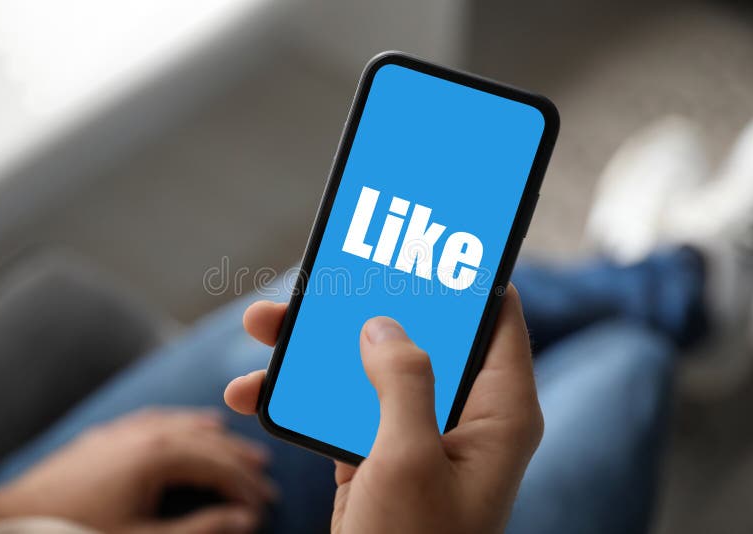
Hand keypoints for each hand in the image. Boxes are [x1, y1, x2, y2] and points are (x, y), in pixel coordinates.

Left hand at [0, 409, 276, 532]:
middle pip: (207, 440)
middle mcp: (146, 434)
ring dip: (216, 438)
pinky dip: (182, 423)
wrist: (11, 520)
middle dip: (239, 460)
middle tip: (265, 476)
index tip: (266, 504)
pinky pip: (156, 419)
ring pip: (184, 424)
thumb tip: (244, 520)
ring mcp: (124, 431)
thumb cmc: (78, 532)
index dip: (246, 486)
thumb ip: (200, 529)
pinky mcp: (107, 437)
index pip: (218, 465)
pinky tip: (190, 425)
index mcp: (158, 455)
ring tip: (239, 447)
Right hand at [225, 285, 542, 533]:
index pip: (496, 318)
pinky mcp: (376, 454)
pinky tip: (253, 391)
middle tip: (325, 272)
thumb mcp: (409, 458)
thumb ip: (402, 379)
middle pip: (418, 334)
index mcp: (499, 411)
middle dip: (365, 303)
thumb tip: (382, 325)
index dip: (466, 274)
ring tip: (262, 326)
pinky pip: (339, 407)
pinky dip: (300, 398)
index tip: (429, 235)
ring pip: (368, 368)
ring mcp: (416, 434)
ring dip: (315, 349)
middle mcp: (463, 416)